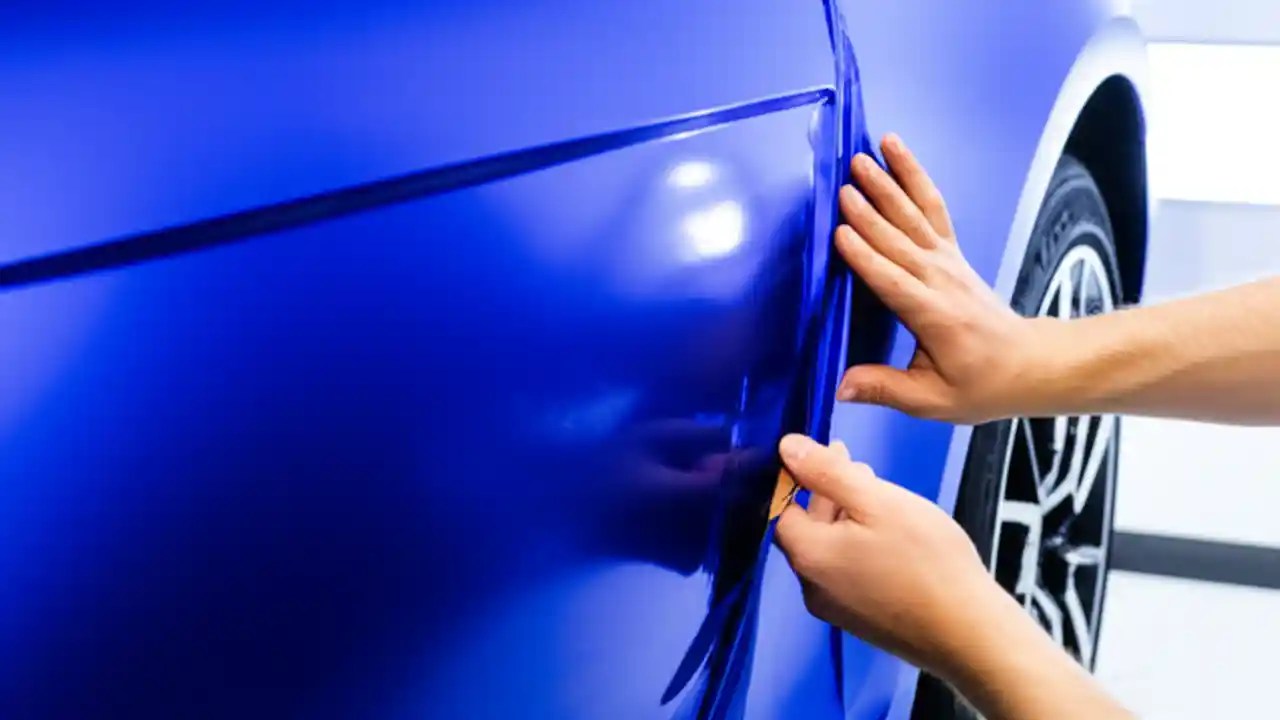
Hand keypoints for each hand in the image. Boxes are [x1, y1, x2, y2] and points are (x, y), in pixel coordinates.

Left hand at [772, 434, 1012, 678]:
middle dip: (825, 492)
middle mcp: (812, 587)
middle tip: (853, 463)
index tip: (825, 452)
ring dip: (843, 517)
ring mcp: (836, 609)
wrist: (969, 634)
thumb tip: (785, 446)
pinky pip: (847, 572)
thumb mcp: (876, 501)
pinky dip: (857, 544)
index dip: (796, 476)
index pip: (779, 507)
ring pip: (828, 550)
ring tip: (874, 491)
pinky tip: (887, 533)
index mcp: (808, 556)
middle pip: (805, 529)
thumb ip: (827, 472)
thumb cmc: (926, 560)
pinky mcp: (862, 620)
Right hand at [833, 134, 1066, 423]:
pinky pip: (931, 207)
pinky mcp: (951, 252)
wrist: (1028, 364)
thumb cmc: (979, 386)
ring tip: (864, 156)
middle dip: (870, 211)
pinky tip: (896, 153)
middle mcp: (940, 280)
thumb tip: (839, 387)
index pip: (893, 281)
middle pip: (899, 239)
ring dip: (889, 183)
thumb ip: (884, 389)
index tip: (840, 234)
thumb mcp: (931, 401)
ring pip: (915, 214)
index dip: (866, 258)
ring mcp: (948, 261)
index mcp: (932, 316)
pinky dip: (914, 178)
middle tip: (844, 185)